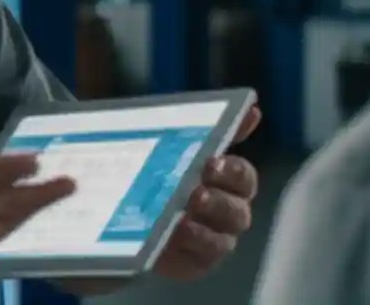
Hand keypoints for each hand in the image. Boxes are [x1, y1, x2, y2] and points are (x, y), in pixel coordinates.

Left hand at [154, 106, 261, 281]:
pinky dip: (195, 244)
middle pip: (238, 206)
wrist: (118, 216)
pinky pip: (205, 256)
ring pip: (226, 235)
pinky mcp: (196, 261)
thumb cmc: (153, 174)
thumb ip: (207, 128)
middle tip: (196, 187)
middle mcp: (227, 210)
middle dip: (220, 196)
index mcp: (226, 181)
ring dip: (208, 221)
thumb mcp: (170, 145)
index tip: (212, 160)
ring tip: (185, 211)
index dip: (232, 169)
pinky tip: (178, 232)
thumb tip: (251, 107)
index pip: (242, 175)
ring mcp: (214, 238)